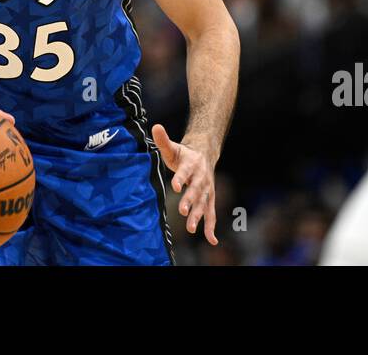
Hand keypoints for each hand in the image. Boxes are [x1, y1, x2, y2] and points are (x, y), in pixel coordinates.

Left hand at [151, 124, 218, 245]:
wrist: (205, 154)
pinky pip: (211, 214)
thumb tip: (155, 126)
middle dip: (190, 200)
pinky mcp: (209, 199)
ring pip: (204, 203)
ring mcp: (207, 189)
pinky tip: (211, 240)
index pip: (185, 171)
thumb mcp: (174, 147)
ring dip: (198, 215)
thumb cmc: (184, 154)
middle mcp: (201, 177)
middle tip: (182, 210)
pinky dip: (211, 226)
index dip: (180, 178)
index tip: (175, 186)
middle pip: (196, 189)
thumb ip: (163, 140)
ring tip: (190, 228)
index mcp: (192, 164)